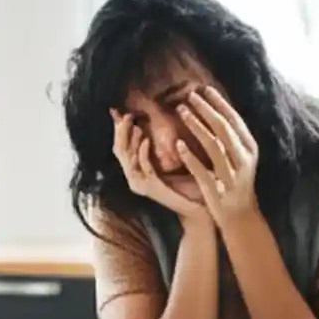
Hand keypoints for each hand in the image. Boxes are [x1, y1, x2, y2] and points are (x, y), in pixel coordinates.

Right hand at [109, 108, 206, 222]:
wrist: (201, 206)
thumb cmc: (190, 183)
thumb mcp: (173, 159)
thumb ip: (162, 144)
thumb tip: (158, 120)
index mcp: (137, 171)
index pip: (120, 147)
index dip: (118, 129)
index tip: (118, 111)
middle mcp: (135, 178)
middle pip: (119, 151)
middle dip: (120, 131)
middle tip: (125, 114)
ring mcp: (141, 184)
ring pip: (127, 158)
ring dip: (129, 139)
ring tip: (132, 123)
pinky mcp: (152, 188)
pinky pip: (144, 167)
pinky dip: (142, 152)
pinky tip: (146, 140)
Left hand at [174, 86, 260, 228]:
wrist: (241, 217)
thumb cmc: (238, 183)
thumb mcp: (242, 158)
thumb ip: (232, 137)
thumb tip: (218, 110)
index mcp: (250, 149)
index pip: (234, 120)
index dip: (219, 103)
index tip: (204, 88)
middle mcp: (243, 160)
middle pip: (223, 129)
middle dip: (206, 109)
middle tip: (189, 95)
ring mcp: (230, 175)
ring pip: (213, 145)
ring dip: (196, 126)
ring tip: (181, 111)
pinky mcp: (217, 190)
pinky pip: (202, 171)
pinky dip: (190, 157)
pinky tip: (178, 145)